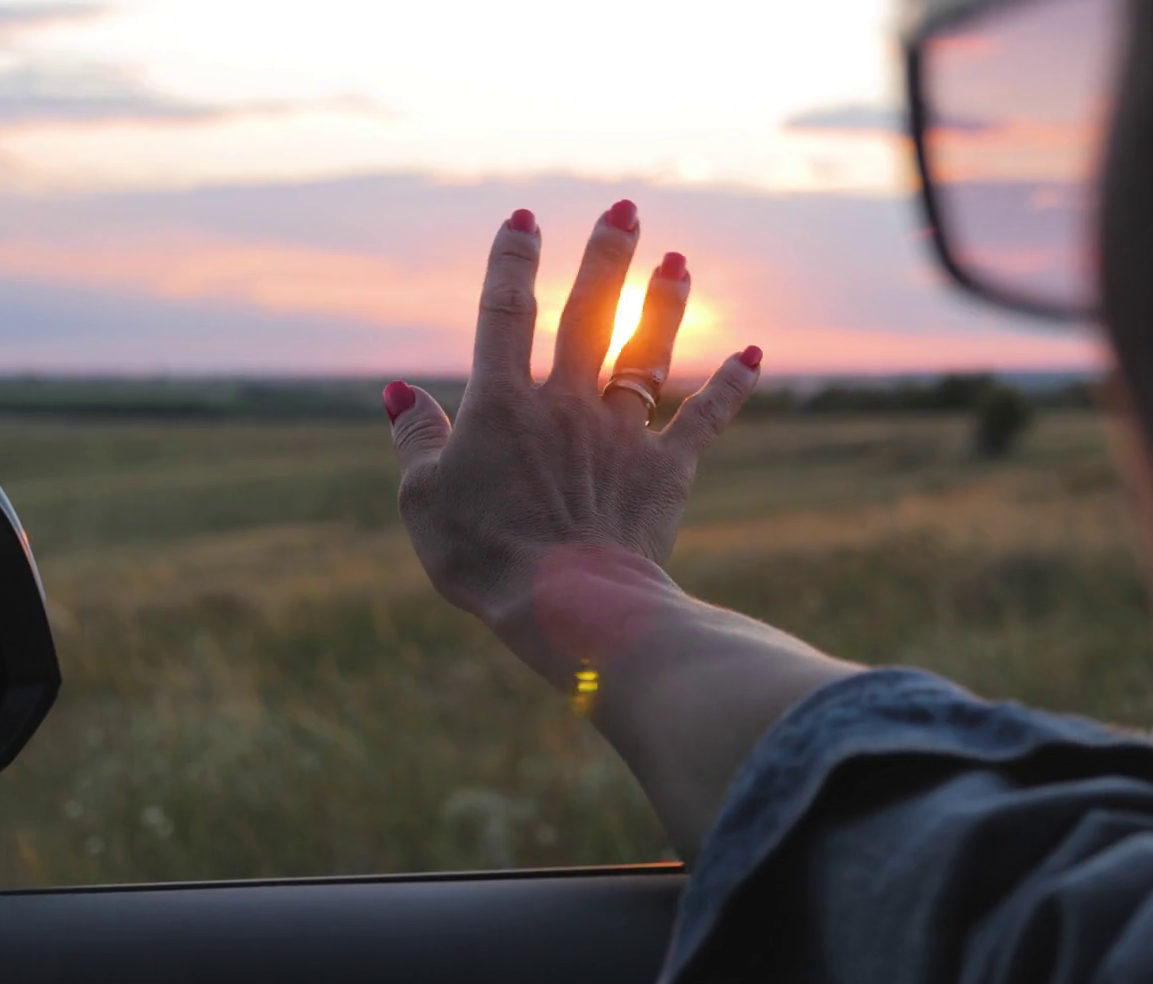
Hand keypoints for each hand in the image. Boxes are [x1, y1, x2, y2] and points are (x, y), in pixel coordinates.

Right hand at [385, 201, 762, 669]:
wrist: (570, 605)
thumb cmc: (485, 557)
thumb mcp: (423, 501)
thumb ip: (417, 440)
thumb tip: (399, 393)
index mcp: (503, 404)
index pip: (506, 314)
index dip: (513, 262)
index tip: (525, 219)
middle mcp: (568, 404)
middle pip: (589, 315)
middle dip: (607, 257)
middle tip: (625, 209)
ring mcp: (622, 434)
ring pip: (647, 352)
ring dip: (665, 303)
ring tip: (677, 261)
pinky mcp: (665, 471)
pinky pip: (702, 419)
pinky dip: (729, 387)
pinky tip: (753, 355)